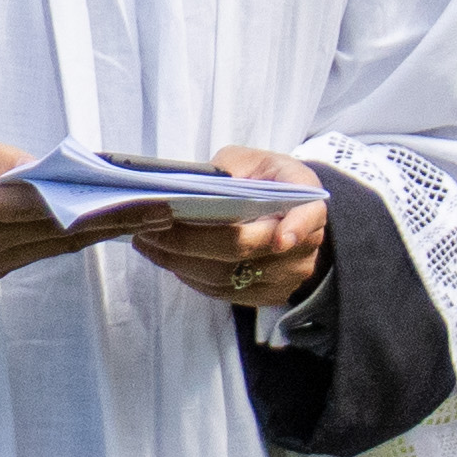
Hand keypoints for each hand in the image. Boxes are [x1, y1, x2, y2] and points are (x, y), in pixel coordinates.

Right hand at [0, 123, 141, 277]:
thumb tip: (35, 165)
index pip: (41, 207)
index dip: (92, 201)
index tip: (134, 194)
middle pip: (59, 232)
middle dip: (114, 220)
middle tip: (165, 208)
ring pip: (56, 246)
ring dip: (104, 232)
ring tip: (151, 215)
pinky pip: (43, 250)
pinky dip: (78, 235)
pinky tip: (110, 222)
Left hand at [126, 145, 331, 310]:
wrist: (284, 210)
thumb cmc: (264, 179)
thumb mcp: (251, 160)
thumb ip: (229, 169)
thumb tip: (192, 187)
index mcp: (305, 198)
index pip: (308, 215)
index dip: (297, 227)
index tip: (280, 238)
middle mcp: (305, 243)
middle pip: (245, 247)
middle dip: (191, 240)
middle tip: (151, 228)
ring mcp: (288, 274)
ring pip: (228, 277)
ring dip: (180, 261)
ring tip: (147, 242)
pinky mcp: (269, 295)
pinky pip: (224, 292)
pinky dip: (189, 276)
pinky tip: (165, 258)